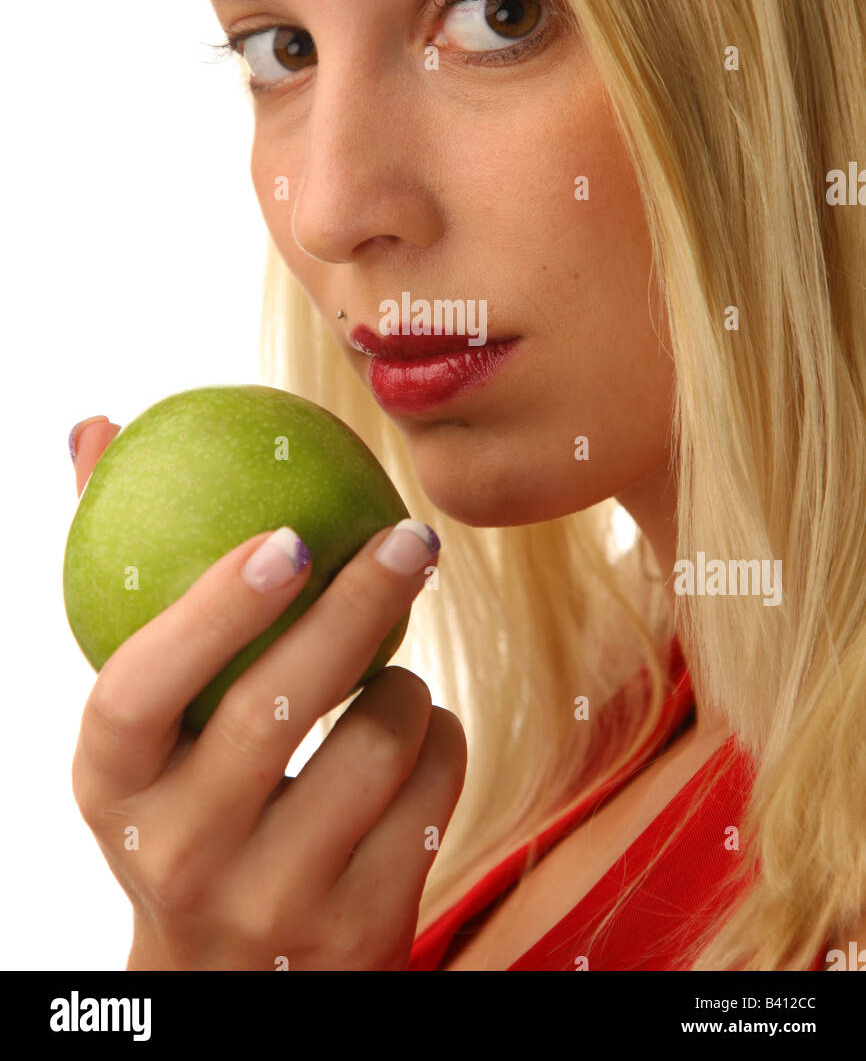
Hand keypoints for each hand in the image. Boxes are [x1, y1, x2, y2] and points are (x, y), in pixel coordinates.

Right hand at [67, 416, 466, 970]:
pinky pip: (434, 789)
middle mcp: (180, 852)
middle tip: (409, 539)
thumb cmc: (188, 804)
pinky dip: (440, 744)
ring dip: (406, 688)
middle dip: (361, 602)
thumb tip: (93, 428)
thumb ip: (126, 579)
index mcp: (112, 785)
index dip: (213, 608)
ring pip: (379, 740)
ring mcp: (273, 902)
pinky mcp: (359, 932)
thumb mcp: (140, 724)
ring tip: (389, 686)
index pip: (143, 689)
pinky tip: (414, 747)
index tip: (287, 535)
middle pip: (280, 703)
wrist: (236, 984)